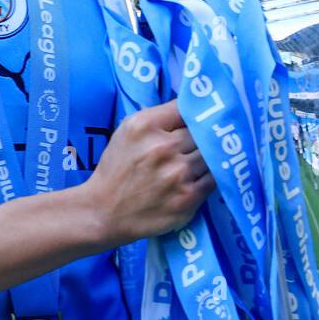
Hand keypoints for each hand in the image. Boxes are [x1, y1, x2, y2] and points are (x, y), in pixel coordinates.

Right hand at [84, 100, 212, 244]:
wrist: (104, 212)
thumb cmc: (117, 167)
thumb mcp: (128, 130)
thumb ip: (159, 116)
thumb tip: (191, 107)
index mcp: (146, 126)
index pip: (186, 108)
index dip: (194, 112)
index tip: (197, 116)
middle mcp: (164, 147)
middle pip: (201, 131)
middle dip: (198, 136)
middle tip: (193, 143)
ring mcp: (179, 174)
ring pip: (211, 154)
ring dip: (206, 157)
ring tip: (193, 162)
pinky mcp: (189, 198)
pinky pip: (214, 178)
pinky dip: (209, 176)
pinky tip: (197, 178)